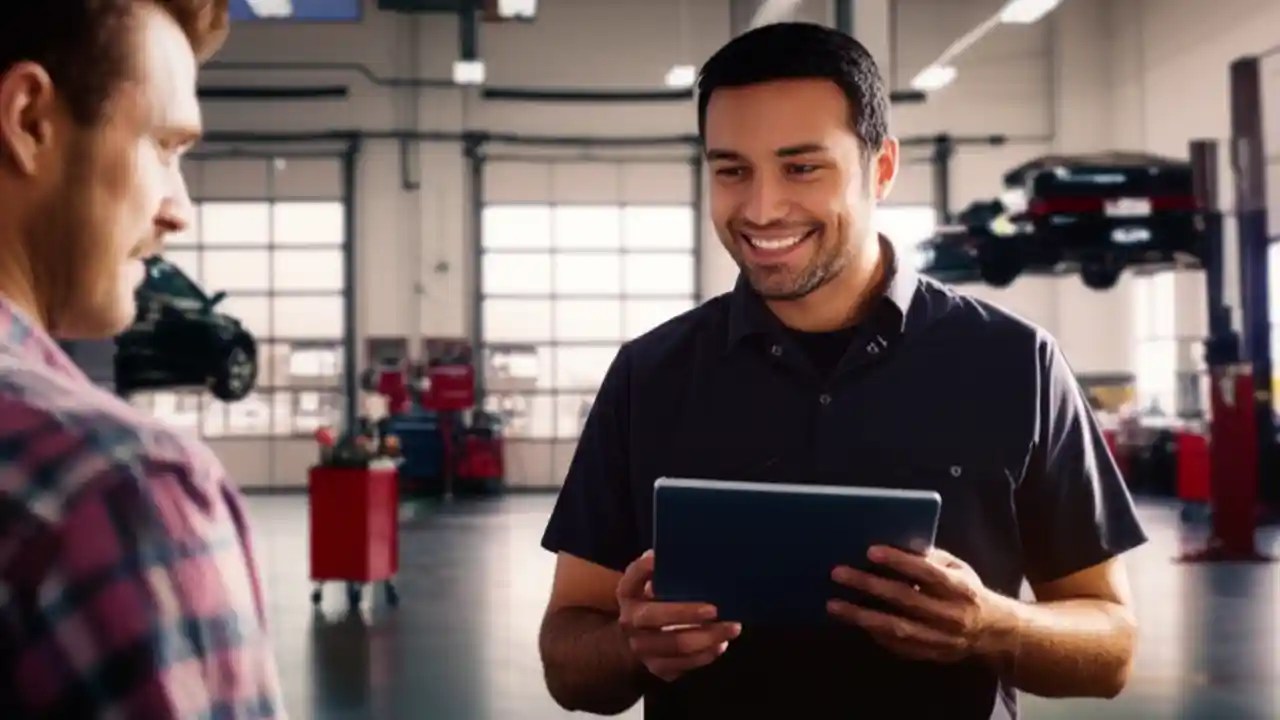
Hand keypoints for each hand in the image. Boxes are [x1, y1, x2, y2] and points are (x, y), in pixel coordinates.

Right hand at [616, 550, 741, 682]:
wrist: (643, 635)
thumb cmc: (660, 599)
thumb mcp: (658, 581)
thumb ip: (670, 570)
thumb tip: (694, 556)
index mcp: (628, 592)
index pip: (633, 575)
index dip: (646, 567)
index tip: (661, 559)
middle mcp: (629, 620)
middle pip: (654, 616)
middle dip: (686, 613)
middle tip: (715, 610)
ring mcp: (641, 647)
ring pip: (675, 645)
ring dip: (707, 637)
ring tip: (731, 627)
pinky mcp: (657, 667)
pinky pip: (684, 665)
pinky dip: (705, 655)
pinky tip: (720, 643)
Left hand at [827, 546, 1012, 663]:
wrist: (993, 634)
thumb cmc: (967, 592)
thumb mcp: (958, 568)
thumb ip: (931, 557)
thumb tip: (899, 543)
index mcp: (960, 588)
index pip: (927, 572)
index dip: (899, 561)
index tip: (871, 551)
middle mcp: (950, 615)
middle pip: (905, 599)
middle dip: (869, 586)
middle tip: (838, 573)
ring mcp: (940, 639)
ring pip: (896, 628)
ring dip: (862, 616)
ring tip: (834, 605)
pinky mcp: (929, 655)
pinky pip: (897, 646)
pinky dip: (873, 633)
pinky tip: (852, 621)